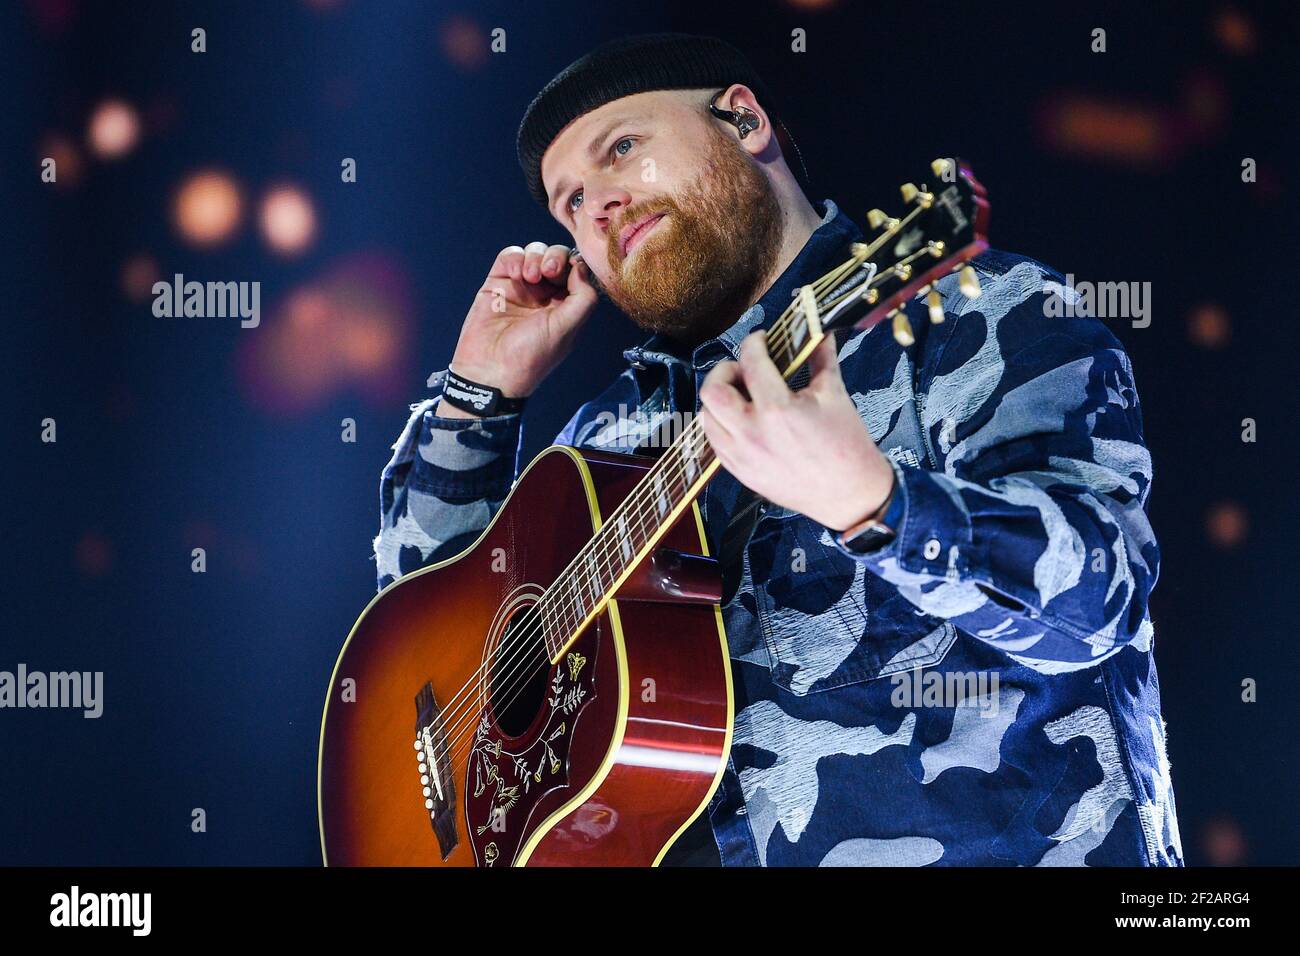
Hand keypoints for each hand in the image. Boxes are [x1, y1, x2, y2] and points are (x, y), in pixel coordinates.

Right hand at [438, 241, 598, 417]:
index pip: (576, 272)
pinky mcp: (497, 284)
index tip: (569, 271)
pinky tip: (517, 275)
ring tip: (530, 277)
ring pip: (534, 252)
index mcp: (565, 307)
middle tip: (549, 271)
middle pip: (557, 257)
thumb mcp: (568, 328)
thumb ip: (583, 297)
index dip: (575, 265)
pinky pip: (510, 256)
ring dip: (536, 257)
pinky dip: (515, 258)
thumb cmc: (532, 355)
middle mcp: (544, 295)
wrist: (490, 370)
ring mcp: (520, 288)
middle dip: (555, 258)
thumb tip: (581, 267)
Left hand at [698, 330, 895, 531]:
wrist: (850, 494)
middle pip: (712, 390)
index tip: (761, 340)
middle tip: (743, 370)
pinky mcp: (741, 472)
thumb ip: (821, 358)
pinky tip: (741, 420)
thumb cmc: (846, 447)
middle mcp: (753, 433)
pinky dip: (722, 426)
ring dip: (719, 400)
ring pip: (706, 417)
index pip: (750, 362)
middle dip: (724, 371)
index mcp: (778, 410)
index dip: (754, 343)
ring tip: (741, 396)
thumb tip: (820, 332)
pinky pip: (715, 442)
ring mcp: (743, 456)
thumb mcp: (835, 395)